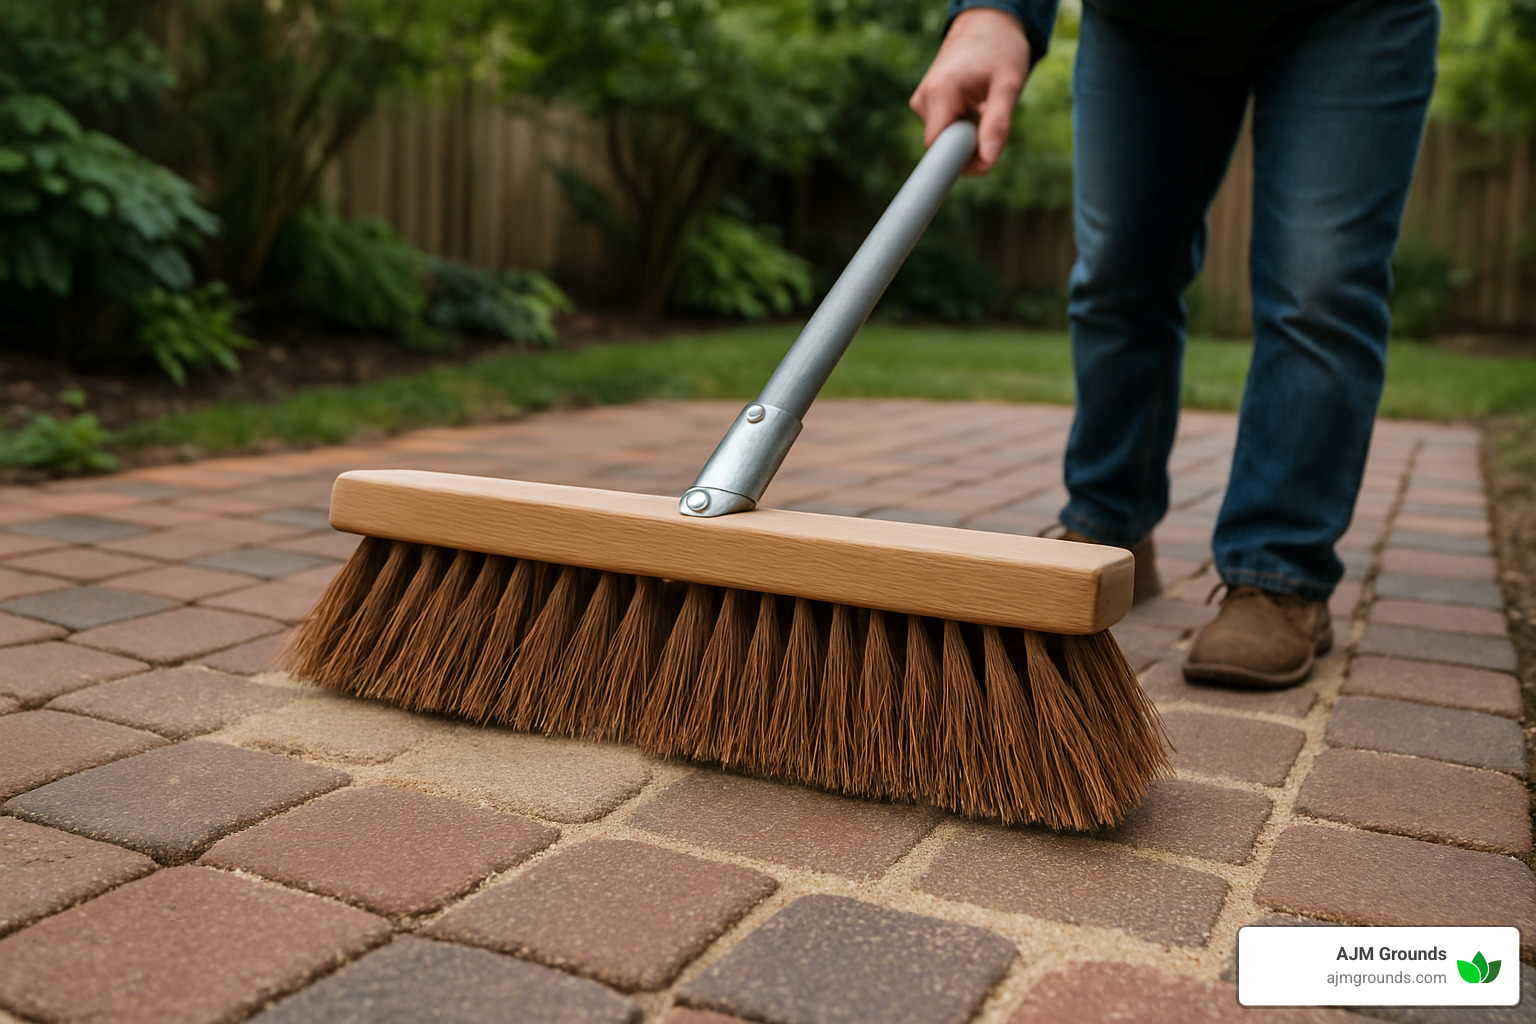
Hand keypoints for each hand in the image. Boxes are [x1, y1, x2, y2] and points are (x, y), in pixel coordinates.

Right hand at [909, 7, 1030, 174]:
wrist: (987, 22)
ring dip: (969, 134)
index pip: (938, 150)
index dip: (960, 164)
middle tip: (995, 127)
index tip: (983, 164)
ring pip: (945, 139)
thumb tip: (988, 161)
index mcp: (940, 94)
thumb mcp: (1008, 85)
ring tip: (985, 107)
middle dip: (971, 147)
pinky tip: (974, 104)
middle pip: (943, 147)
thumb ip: (997, 123)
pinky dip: (963, 125)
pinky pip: (945, 128)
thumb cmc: (1001, 49)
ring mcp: (922, 101)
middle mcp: (924, 100)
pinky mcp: (926, 103)